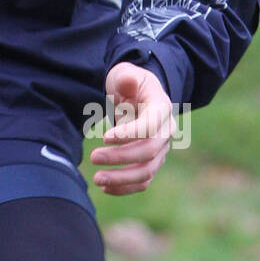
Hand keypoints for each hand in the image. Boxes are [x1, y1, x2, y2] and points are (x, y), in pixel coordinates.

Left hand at [90, 61, 173, 195]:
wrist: (136, 96)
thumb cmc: (128, 83)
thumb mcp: (125, 73)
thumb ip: (127, 77)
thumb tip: (128, 82)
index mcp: (162, 108)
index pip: (150, 126)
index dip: (129, 134)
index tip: (104, 137)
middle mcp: (166, 132)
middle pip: (149, 152)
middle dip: (120, 157)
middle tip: (93, 157)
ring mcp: (161, 149)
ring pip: (147, 171)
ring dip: (122, 179)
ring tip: (97, 178)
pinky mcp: (152, 162)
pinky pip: (143, 181)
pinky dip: (125, 187)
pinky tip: (105, 187)